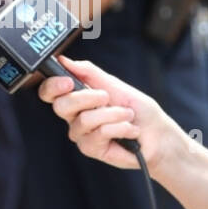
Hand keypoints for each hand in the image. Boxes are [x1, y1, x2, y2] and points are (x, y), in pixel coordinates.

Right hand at [36, 55, 177, 172]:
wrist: (157, 134)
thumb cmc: (138, 109)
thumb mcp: (114, 84)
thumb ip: (88, 72)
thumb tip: (65, 60)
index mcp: (77, 96)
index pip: (50, 92)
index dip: (53, 86)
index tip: (68, 81)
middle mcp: (74, 115)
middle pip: (60, 105)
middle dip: (86, 97)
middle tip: (107, 96)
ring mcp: (81, 133)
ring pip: (85, 119)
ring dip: (113, 114)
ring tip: (127, 115)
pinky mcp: (90, 148)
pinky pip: (99, 133)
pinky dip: (119, 128)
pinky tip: (129, 131)